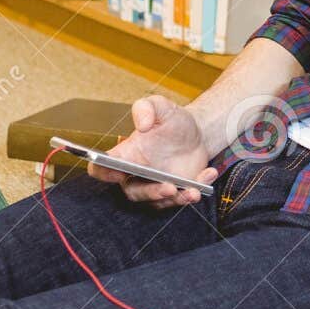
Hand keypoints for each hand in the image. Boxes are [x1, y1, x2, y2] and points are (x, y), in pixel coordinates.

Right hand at [88, 94, 217, 208]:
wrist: (198, 132)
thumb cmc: (172, 121)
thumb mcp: (161, 106)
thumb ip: (146, 108)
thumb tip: (143, 124)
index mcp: (126, 155)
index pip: (102, 168)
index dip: (103, 172)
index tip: (115, 172)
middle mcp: (137, 175)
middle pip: (134, 193)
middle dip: (151, 193)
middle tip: (169, 187)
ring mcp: (156, 186)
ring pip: (159, 202)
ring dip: (176, 199)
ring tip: (193, 191)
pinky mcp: (175, 192)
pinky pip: (181, 199)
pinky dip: (195, 192)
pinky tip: (207, 175)